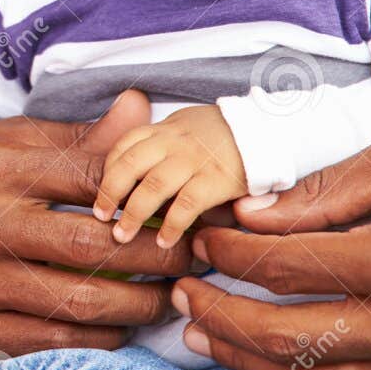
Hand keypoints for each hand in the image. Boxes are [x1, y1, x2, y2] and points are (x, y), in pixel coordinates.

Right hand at [0, 90, 200, 357]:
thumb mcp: (4, 147)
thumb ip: (74, 137)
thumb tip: (142, 107)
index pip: (90, 175)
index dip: (148, 189)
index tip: (185, 201)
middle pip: (93, 243)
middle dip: (158, 253)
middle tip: (194, 255)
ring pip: (79, 299)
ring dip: (139, 304)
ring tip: (169, 296)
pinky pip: (53, 340)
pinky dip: (100, 336)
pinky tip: (123, 325)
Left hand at [94, 104, 246, 247]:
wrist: (270, 129)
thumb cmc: (225, 135)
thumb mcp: (187, 126)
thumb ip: (162, 143)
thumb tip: (133, 174)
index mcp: (165, 128)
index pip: (124, 146)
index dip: (108, 171)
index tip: (101, 194)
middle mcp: (175, 141)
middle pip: (129, 165)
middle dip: (109, 192)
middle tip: (101, 218)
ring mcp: (195, 159)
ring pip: (152, 186)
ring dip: (133, 214)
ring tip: (121, 237)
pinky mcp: (217, 179)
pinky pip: (186, 205)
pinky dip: (171, 226)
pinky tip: (162, 243)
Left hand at [176, 79, 370, 369]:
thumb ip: (326, 189)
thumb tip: (252, 211)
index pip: (283, 266)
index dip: (229, 252)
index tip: (201, 235)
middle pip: (284, 336)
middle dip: (219, 316)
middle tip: (179, 294)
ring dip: (248, 358)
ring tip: (202, 334)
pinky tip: (269, 358)